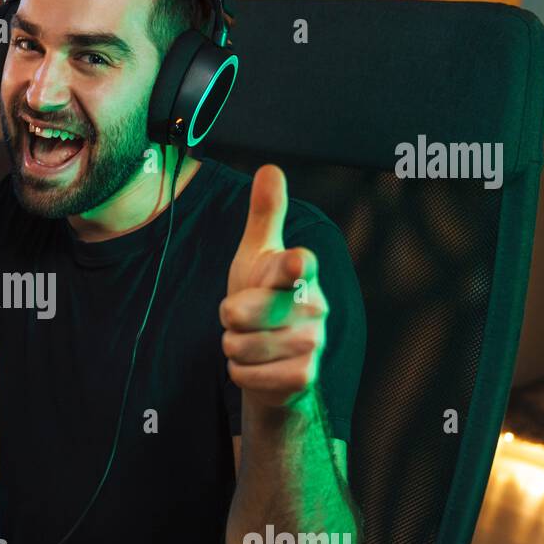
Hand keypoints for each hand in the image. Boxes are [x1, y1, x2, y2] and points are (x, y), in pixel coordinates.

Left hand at [221, 164, 327, 410]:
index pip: (297, 266)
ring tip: (248, 342)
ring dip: (233, 347)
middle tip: (238, 317)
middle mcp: (313, 305)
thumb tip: (270, 168)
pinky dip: (240, 373)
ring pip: (243, 346)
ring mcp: (313, 342)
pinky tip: (255, 366)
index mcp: (299, 273)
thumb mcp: (257, 256)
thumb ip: (265, 215)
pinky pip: (248, 375)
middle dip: (229, 318)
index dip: (294, 265)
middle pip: (247, 312)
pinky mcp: (304, 376)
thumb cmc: (262, 298)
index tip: (296, 262)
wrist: (273, 359)